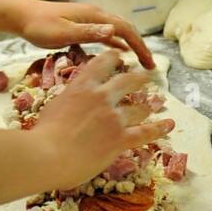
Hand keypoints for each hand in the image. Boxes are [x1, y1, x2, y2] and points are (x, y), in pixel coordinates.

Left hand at [14, 0, 154, 68]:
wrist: (21, 16)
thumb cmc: (39, 26)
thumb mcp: (63, 33)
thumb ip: (88, 33)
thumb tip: (114, 32)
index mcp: (95, 16)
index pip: (125, 30)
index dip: (140, 46)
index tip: (149, 64)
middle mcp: (96, 15)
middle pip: (126, 29)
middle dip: (140, 47)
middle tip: (151, 67)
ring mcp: (89, 19)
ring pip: (117, 31)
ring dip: (131, 45)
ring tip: (141, 62)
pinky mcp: (82, 25)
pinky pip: (106, 34)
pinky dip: (117, 43)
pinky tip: (121, 53)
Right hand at [33, 49, 173, 190]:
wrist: (47, 154)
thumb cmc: (42, 134)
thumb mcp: (54, 106)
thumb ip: (70, 100)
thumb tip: (75, 101)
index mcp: (82, 86)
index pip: (102, 63)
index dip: (114, 57)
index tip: (120, 55)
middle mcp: (102, 96)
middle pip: (128, 81)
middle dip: (139, 78)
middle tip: (146, 76)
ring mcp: (113, 117)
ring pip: (139, 108)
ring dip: (148, 106)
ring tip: (155, 103)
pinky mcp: (120, 139)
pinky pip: (145, 132)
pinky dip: (160, 128)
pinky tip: (170, 124)